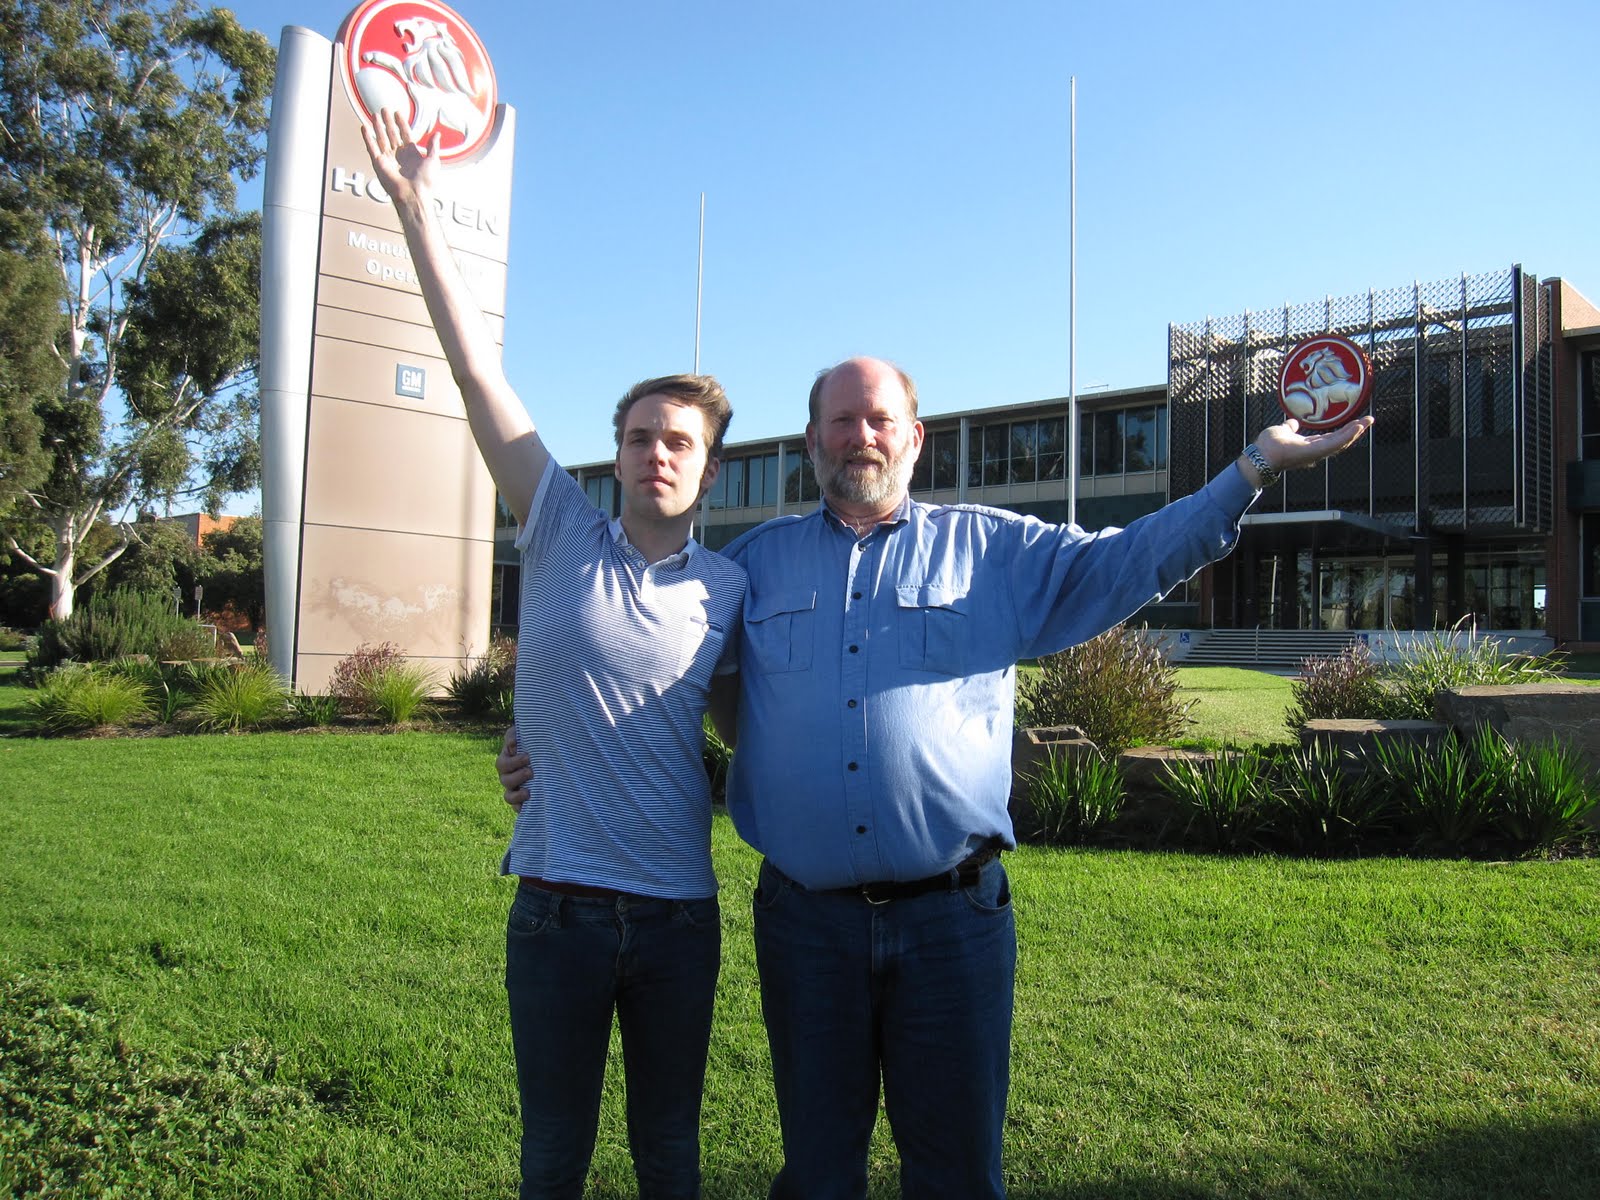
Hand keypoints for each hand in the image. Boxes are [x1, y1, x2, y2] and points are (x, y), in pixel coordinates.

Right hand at [359, 107, 440, 207]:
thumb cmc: (426, 182)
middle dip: (388, 122)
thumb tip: (437, 134)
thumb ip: (433, 146)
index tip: (397, 113)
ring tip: (375, 114)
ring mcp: (388, 159)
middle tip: (384, 109)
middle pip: (391, 134)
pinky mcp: (379, 163)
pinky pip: (371, 148)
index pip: (405, 134)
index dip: (401, 124)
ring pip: (381, 138)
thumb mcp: (433, 160)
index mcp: (411, 154)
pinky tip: (364, 127)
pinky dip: (367, 138)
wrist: (414, 195)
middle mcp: (399, 155)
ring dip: (377, 126)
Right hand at [498, 725, 531, 811]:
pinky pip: (516, 807)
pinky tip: (527, 805)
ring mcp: (514, 789)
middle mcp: (508, 776)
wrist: (549, 756)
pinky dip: (519, 807)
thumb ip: (515, 736)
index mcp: (507, 760)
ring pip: (508, 795)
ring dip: (517, 793)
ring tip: (529, 791)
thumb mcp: (526, 736)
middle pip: (505, 779)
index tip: (527, 756)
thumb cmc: (535, 744)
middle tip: (530, 771)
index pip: (503, 763)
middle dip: (517, 776)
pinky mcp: (521, 801)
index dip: (513, 761)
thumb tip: (513, 743)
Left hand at [1250, 414, 1374, 477]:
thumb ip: (1289, 428)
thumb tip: (1293, 423)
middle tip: (1369, 420)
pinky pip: (1335, 443)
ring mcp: (1317, 453)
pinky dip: (1348, 435)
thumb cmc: (1268, 445)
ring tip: (1368, 421)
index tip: (1356, 422)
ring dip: (1356, 432)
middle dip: (1356, 430)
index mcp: (1309, 445)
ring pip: (1341, 442)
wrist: (1261, 454)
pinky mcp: (1316, 452)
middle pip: (1341, 440)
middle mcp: (1316, 451)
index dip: (1344, 430)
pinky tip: (1357, 427)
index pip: (1332, 437)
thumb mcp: (1282, 431)